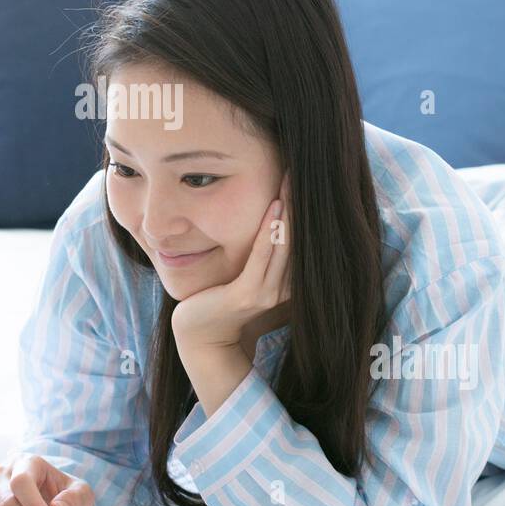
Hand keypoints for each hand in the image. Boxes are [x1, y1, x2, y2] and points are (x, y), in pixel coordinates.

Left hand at [171, 172, 291, 350]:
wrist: (199, 335)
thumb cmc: (220, 300)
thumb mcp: (247, 275)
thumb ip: (263, 256)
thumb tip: (270, 221)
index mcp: (287, 283)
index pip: (302, 241)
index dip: (306, 211)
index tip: (305, 179)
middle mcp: (283, 288)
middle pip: (298, 238)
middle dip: (301, 204)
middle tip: (302, 170)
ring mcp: (267, 292)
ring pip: (284, 243)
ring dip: (289, 210)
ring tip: (292, 181)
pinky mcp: (247, 294)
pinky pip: (261, 256)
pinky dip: (269, 230)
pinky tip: (275, 207)